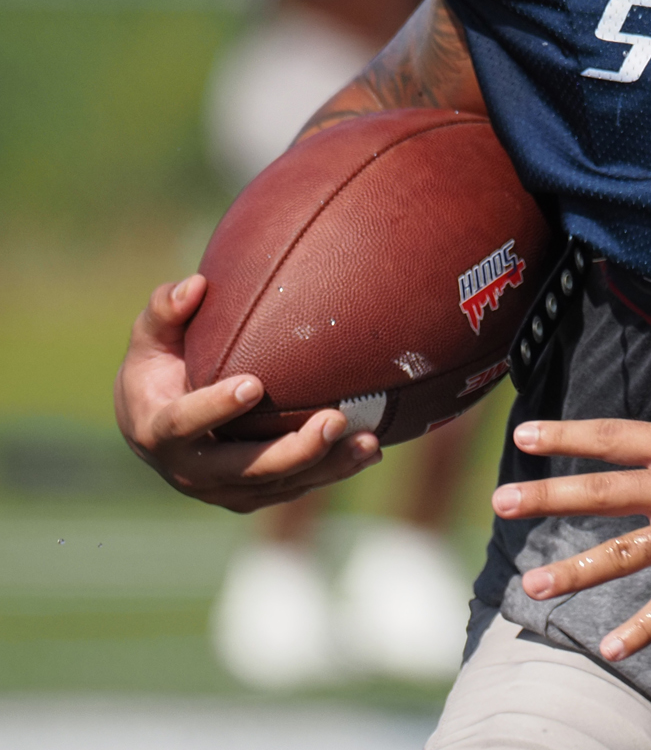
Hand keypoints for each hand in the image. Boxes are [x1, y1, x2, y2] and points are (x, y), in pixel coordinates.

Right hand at [115, 274, 381, 510]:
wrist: (157, 426)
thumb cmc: (159, 367)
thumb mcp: (151, 337)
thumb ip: (165, 310)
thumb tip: (195, 285)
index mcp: (156, 430)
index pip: (183, 423)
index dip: (214, 408)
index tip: (253, 385)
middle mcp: (189, 469)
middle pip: (242, 469)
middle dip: (292, 450)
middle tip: (335, 419)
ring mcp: (221, 489)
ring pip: (277, 486)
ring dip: (325, 467)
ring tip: (369, 443)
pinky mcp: (250, 495)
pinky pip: (293, 489)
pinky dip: (331, 473)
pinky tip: (369, 452)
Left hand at [497, 315, 650, 660]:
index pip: (614, 436)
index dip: (567, 435)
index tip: (523, 436)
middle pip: (603, 489)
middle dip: (548, 496)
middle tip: (500, 502)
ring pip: (626, 550)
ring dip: (578, 570)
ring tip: (534, 586)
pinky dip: (643, 626)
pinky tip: (611, 646)